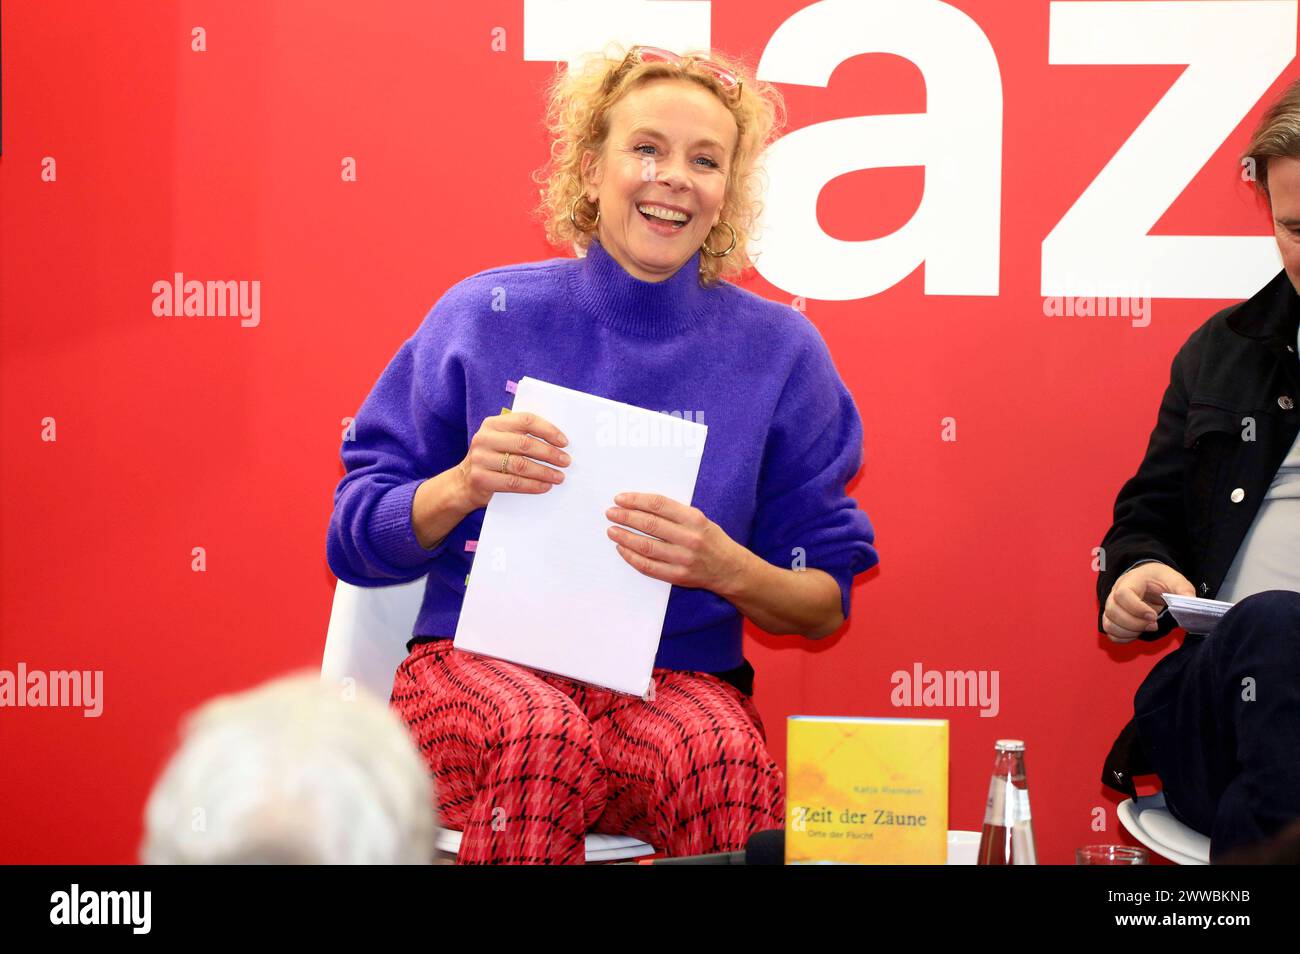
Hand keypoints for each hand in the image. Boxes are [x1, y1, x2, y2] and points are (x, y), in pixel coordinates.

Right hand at [454, 411, 569, 510]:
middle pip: (524, 444)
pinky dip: (532, 485)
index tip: (564, 442)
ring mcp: (480, 458)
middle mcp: (484, 438)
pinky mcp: (480, 478)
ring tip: (559, 477)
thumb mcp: (502, 441)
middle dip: (549, 453)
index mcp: (493, 423)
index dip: (547, 430)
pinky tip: (545, 486)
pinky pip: (512, 483)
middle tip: (565, 461)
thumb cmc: (492, 459)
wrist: (463, 482)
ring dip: (544, 472)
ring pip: (520, 465)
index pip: (525, 420)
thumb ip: (522, 436)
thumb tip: (558, 442)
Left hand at [605, 492, 749, 593]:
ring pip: (646, 546)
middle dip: (626, 517)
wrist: (730, 570)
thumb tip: (641, 506)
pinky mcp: (678, 576)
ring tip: (612, 530)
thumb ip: (675, 513)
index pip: (658, 505)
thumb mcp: (700, 519)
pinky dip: (632, 557)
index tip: (620, 499)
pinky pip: (648, 566)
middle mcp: (689, 538)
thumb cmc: (712, 540)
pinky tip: (622, 549)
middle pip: (649, 524)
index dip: (636, 500)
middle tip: (611, 513)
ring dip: (625, 537)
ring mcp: (683, 558)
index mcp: (694, 519)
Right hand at [1103, 562, 1195, 642]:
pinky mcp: (1112, 618)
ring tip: (1146, 628)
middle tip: (1154, 625)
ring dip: (1128, 631)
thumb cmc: (1160, 580)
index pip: (1122, 595)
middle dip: (1134, 623)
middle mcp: (1115, 593)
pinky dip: (1122, 637)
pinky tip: (1137, 632)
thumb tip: (1191, 603)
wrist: (1148, 579)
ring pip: (1109, 623)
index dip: (1136, 608)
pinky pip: (1110, 631)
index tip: (1153, 616)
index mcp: (1130, 581)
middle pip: (1113, 611)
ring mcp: (1112, 606)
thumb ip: (1183, 591)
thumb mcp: (1175, 580)